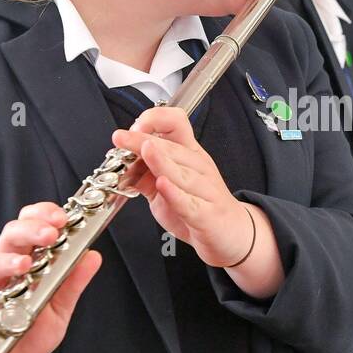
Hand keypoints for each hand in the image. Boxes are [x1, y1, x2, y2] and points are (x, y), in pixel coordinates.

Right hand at [0, 202, 102, 352]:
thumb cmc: (27, 332)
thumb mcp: (58, 309)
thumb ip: (72, 284)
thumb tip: (93, 256)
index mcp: (26, 262)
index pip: (31, 226)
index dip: (43, 215)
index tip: (62, 217)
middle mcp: (3, 269)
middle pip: (10, 237)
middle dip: (30, 230)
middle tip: (50, 234)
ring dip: (6, 261)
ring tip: (23, 266)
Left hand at [111, 106, 255, 267]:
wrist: (232, 233)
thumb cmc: (201, 206)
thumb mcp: (169, 185)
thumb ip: (145, 173)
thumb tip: (121, 161)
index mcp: (190, 154)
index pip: (176, 123)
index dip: (155, 120)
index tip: (134, 127)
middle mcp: (200, 167)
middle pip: (172, 148)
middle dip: (143, 141)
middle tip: (121, 138)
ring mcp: (206, 191)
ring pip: (182, 173)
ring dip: (161, 161)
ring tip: (144, 151)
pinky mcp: (207, 215)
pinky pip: (190, 203)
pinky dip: (175, 194)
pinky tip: (162, 185)